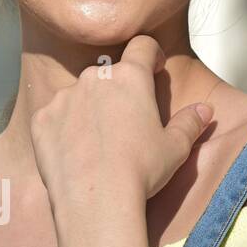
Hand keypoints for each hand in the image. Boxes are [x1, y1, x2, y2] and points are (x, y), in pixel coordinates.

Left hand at [28, 35, 213, 211]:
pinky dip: (62, 129)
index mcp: (130, 78)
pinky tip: (72, 153)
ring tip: (96, 143)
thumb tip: (204, 110)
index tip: (153, 68)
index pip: (142, 47)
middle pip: (107, 74)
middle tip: (124, 122)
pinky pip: (53, 117)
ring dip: (87, 109)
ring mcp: (64, 98)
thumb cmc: (140, 171)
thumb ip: (190, 123)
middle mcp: (93, 78)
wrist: (96, 199)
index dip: (150, 54)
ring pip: (78, 95)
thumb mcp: (175, 148)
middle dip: (116, 91)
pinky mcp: (41, 120)